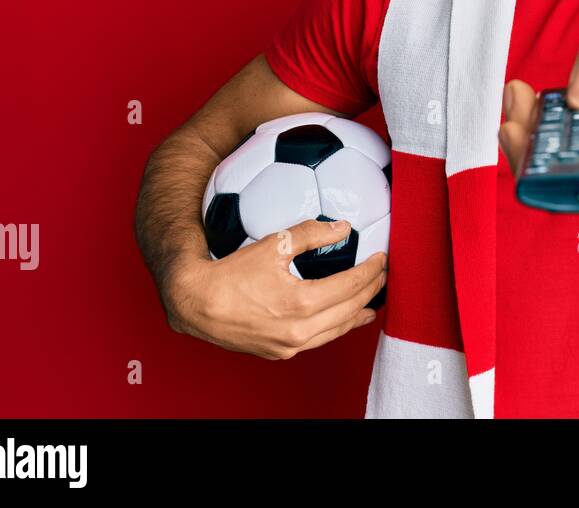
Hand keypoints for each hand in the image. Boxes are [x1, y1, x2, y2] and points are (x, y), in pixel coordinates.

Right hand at [164, 219, 386, 359]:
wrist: (195, 302)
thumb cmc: (231, 273)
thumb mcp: (273, 245)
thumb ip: (311, 234)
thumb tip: (343, 226)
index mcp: (301, 304)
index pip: (352, 286)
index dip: (372, 270)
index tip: (383, 257)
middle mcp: (299, 331)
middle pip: (351, 309)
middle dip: (372, 290)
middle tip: (384, 274)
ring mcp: (290, 346)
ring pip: (337, 330)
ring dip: (359, 313)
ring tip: (373, 301)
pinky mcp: (279, 352)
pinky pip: (318, 339)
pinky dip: (336, 326)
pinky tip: (341, 317)